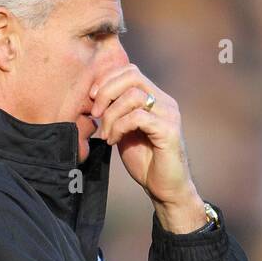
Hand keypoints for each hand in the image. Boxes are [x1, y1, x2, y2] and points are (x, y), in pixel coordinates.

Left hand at [90, 65, 205, 230]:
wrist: (165, 189)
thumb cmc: (145, 162)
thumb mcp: (124, 131)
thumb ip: (116, 112)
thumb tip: (95, 96)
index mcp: (155, 98)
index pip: (130, 71)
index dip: (107, 80)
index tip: (92, 99)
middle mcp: (165, 102)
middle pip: (132, 75)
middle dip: (107, 92)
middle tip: (95, 114)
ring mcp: (169, 115)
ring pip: (133, 96)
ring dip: (111, 115)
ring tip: (106, 135)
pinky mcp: (169, 131)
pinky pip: (138, 117)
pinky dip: (119, 127)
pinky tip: (113, 140)